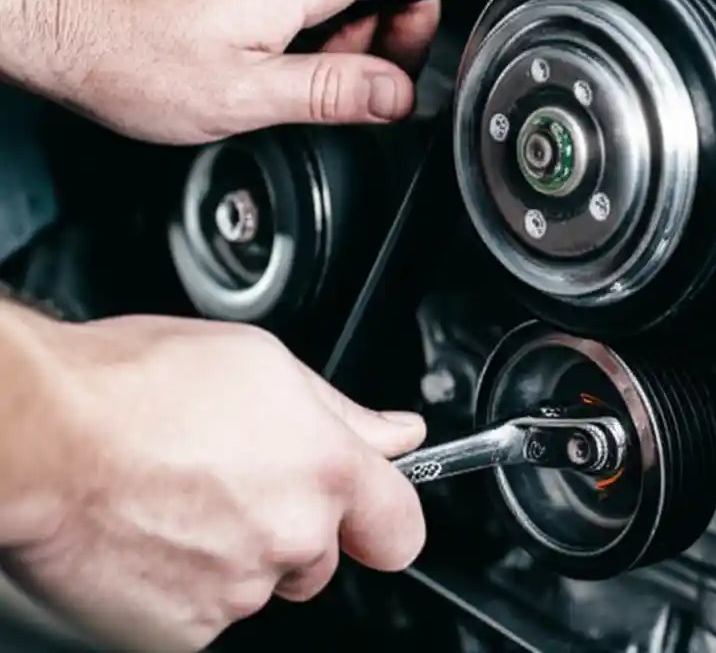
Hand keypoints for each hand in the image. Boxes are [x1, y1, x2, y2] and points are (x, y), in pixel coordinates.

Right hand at [0, 306, 426, 650]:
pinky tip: (150, 536)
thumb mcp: (260, 363)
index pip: (400, 524)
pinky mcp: (186, 631)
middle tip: (228, 483)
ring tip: (174, 499)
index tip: (366, 512)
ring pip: (258, 583)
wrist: (41, 440)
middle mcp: (295, 536)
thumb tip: (398, 433)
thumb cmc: (134, 389)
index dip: (381, 516)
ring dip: (231, 554)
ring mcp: (240, 589)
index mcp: (327, 470)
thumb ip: (343, 413)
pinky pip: (204, 614)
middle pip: (320, 555)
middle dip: (290, 529)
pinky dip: (183, 587)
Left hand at [5, 0, 439, 143]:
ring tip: (292, 82)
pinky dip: (297, 32)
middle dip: (376, 37)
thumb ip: (332, 92)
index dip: (419, 12)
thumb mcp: (245, 96)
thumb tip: (397, 95)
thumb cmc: (131, 57)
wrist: (55, 26)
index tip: (398, 63)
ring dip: (334, 39)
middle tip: (345, 87)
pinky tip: (262, 67)